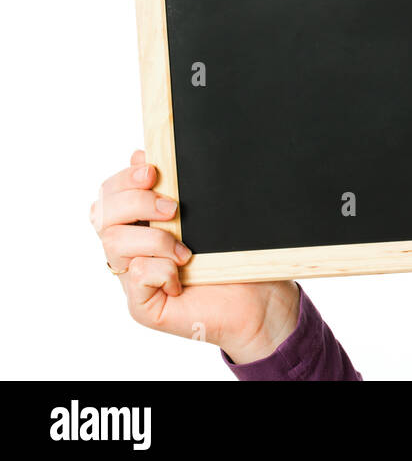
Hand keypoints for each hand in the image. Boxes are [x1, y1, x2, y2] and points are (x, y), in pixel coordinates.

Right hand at [92, 149, 299, 362]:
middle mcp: (132, 249)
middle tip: (173, 208)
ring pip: (114, 242)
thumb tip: (142, 155)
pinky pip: (136, 275)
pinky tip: (184, 276)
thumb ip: (178, 187)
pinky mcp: (142, 305)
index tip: (152, 169)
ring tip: (185, 250)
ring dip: (154, 238)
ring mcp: (133, 278)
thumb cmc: (237, 256)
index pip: (110, 194)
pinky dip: (162, 269)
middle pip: (101, 213)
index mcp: (142, 223)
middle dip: (135, 202)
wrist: (261, 299)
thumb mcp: (209, 214)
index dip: (123, 179)